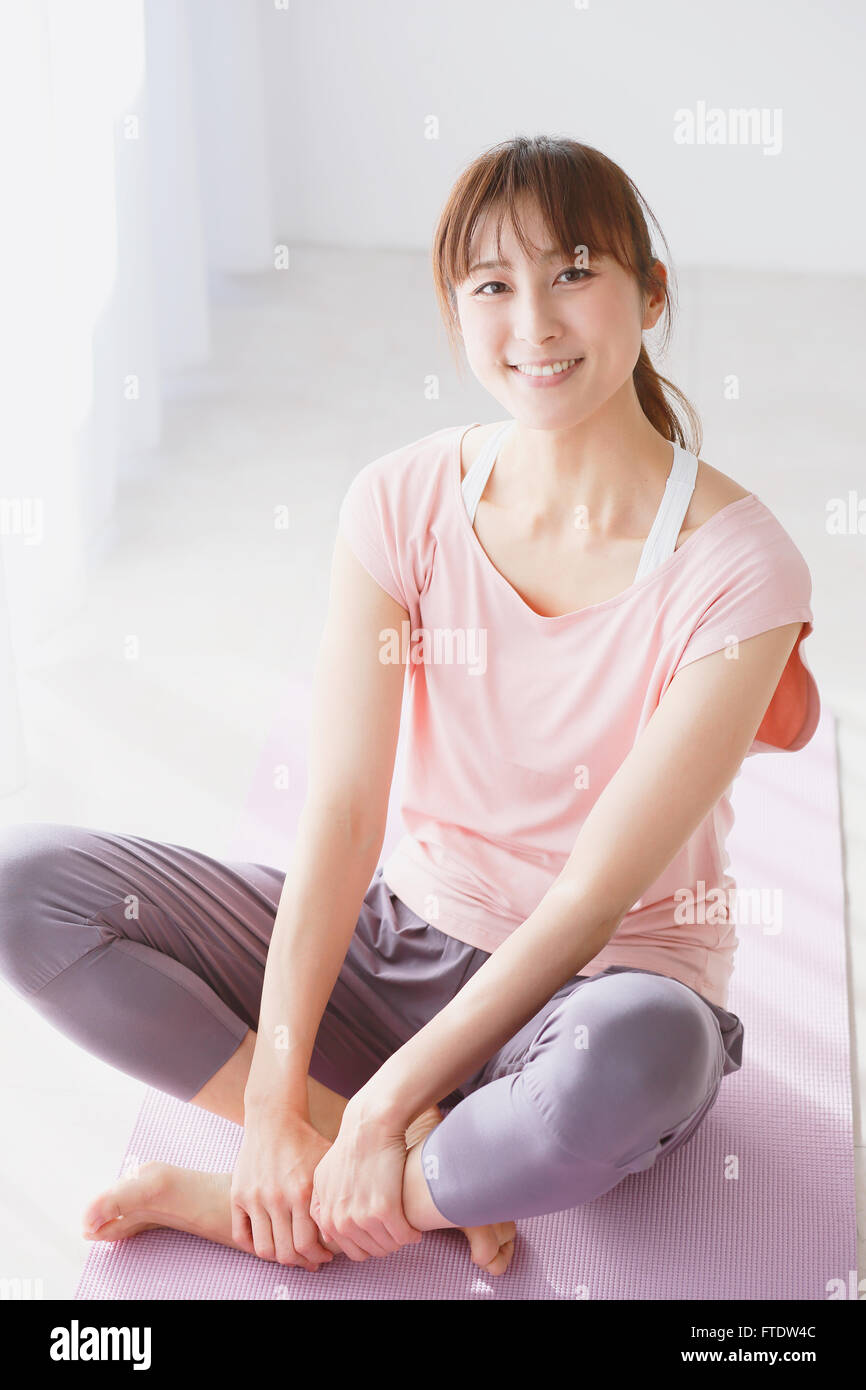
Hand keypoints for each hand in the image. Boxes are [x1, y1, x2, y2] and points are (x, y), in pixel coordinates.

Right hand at [230, 1109, 335, 1269]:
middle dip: (301, 1262)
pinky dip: (254, 1247)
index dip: (318, 1257)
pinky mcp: (238, 1195)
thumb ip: (330, 1198)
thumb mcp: (326, 1165)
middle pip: (286, 1252)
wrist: (274, 1118)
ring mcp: (254, 1197)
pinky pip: (241, 1236)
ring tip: (289, 1252)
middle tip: (309, 1260)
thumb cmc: (305, 1141)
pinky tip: (269, 1240)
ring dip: (279, 1258)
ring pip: (264, 1249)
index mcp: (302, 1191)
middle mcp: (277, 1197)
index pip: (307, 1244)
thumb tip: (336, 1235)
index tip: (324, 1257)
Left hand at [310, 1098, 422, 1260]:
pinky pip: (404, 1237)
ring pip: (388, 1247)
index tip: (381, 1232)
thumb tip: (327, 1232)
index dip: (370, 1244)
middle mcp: (341, 1221)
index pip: (352, 1251)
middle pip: (371, 1252)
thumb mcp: (323, 1177)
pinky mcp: (385, 1210)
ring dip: (399, 1240)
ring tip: (406, 1226)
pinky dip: (412, 1234)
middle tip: (396, 1229)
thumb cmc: (350, 1147)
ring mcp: (362, 1217)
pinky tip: (415, 1226)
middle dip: (386, 1244)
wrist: (369, 1125)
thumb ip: (322, 1205)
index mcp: (326, 1217)